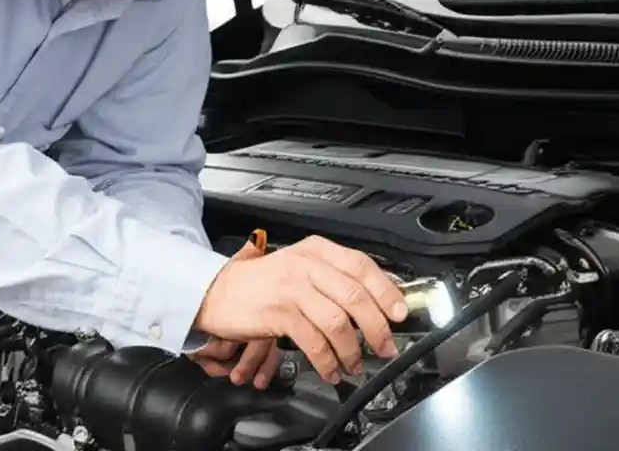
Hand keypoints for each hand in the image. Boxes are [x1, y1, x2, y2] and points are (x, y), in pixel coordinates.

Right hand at [193, 235, 407, 383]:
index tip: (400, 312)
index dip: (386, 291)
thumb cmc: (261, 283)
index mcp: (317, 250)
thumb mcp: (299, 268)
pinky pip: (314, 341)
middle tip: (386, 346)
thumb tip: (373, 302)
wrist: (217, 292)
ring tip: (356, 363)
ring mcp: (292, 288)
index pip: (362, 266)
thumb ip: (332, 278)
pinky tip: (331, 369)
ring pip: (338, 321)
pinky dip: (327, 360)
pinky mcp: (279, 312)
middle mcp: (306, 264)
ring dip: (353, 349)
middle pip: (355, 296)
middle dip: (377, 327)